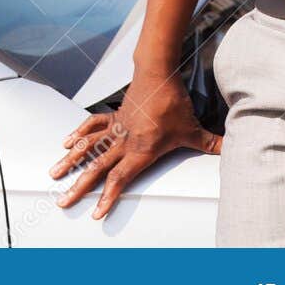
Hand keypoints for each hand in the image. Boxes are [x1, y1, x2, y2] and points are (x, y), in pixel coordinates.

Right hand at [50, 71, 220, 219]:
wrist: (158, 73)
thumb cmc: (173, 101)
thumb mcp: (193, 128)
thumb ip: (210, 144)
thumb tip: (229, 150)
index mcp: (141, 150)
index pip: (121, 178)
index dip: (108, 196)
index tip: (96, 212)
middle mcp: (125, 142)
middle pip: (98, 168)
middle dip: (80, 187)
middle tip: (63, 201)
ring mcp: (117, 128)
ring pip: (89, 148)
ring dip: (71, 162)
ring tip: (55, 174)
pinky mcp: (114, 117)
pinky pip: (92, 126)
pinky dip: (79, 134)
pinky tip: (67, 143)